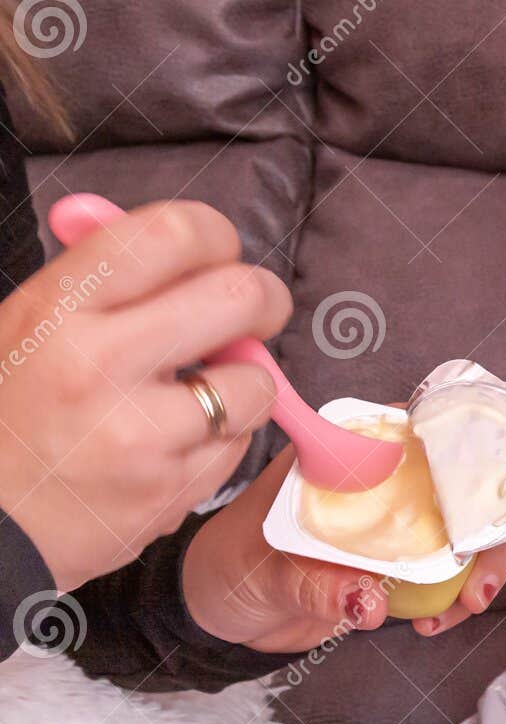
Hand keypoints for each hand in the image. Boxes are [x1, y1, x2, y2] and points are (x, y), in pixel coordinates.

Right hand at [0, 201, 287, 591]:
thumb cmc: (13, 415)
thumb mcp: (31, 324)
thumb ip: (107, 278)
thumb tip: (188, 238)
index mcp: (59, 308)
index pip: (169, 234)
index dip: (214, 235)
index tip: (221, 253)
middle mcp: (99, 364)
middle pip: (238, 296)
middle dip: (263, 299)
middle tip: (256, 311)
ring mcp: (139, 432)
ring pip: (255, 381)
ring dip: (245, 384)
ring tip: (202, 394)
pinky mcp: (170, 489)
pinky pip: (240, 444)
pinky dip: (225, 438)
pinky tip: (180, 442)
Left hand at [181, 402, 505, 650]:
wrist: (221, 606)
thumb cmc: (232, 562)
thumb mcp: (265, 568)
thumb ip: (316, 585)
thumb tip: (369, 603)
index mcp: (361, 444)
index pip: (443, 417)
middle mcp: (393, 473)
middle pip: (477, 475)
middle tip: (494, 569)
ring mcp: (406, 517)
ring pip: (475, 527)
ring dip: (485, 567)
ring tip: (463, 606)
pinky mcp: (409, 560)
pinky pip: (457, 571)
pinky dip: (460, 598)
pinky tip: (435, 620)